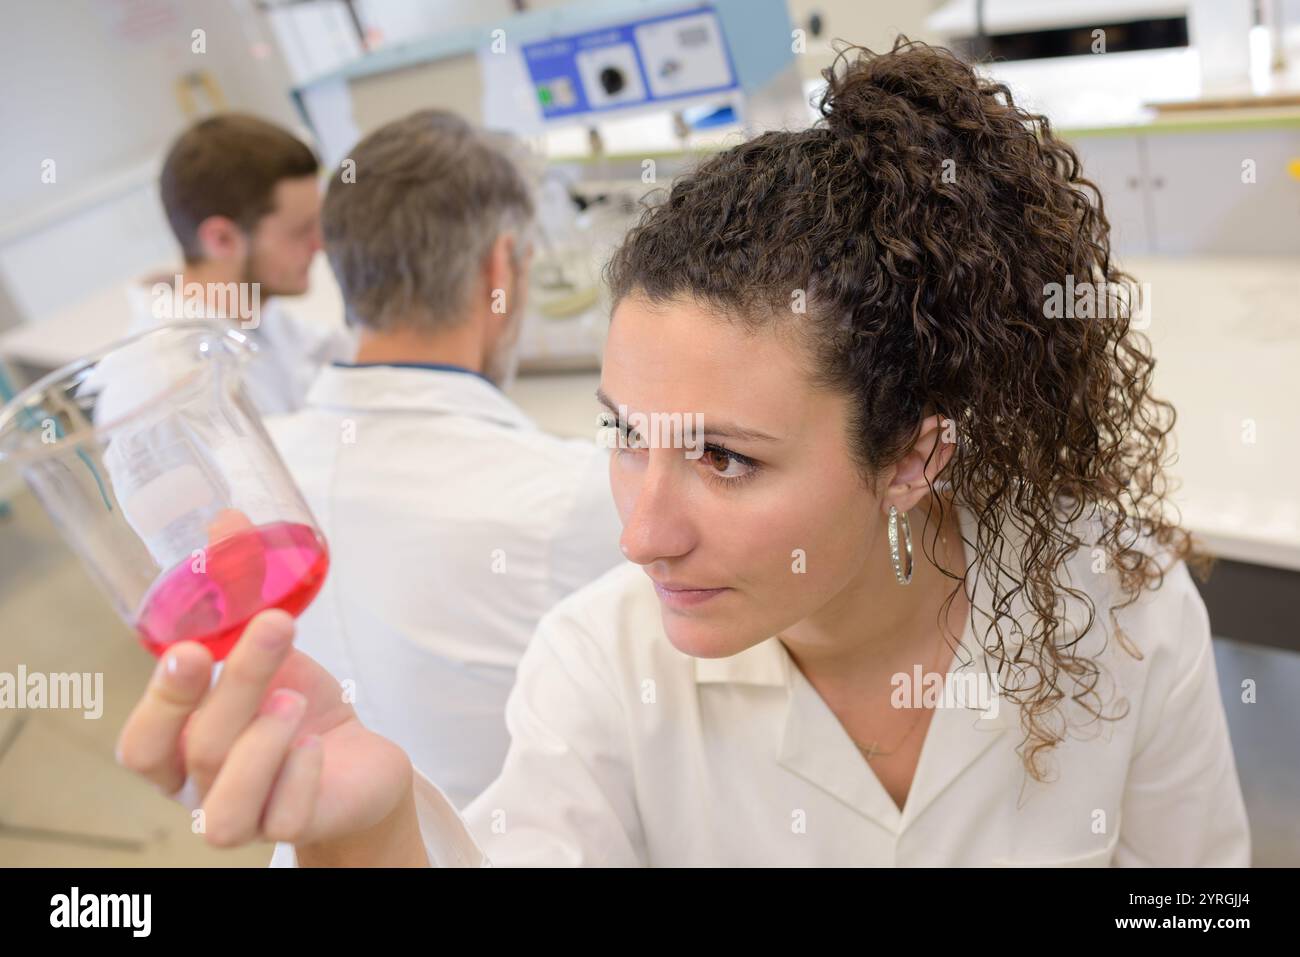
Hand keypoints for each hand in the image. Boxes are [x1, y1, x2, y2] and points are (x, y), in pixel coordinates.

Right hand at [116, 609, 419, 858]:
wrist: (355, 761)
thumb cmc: (295, 707)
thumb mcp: (268, 645)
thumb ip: (239, 591)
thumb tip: (227, 519)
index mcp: (178, 747)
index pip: (141, 743)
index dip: (159, 701)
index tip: (189, 648)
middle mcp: (201, 788)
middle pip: (200, 747)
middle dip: (237, 682)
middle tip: (272, 629)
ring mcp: (246, 815)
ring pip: (228, 802)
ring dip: (263, 743)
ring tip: (294, 699)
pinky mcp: (293, 826)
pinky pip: (284, 817)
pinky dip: (300, 776)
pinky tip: (317, 744)